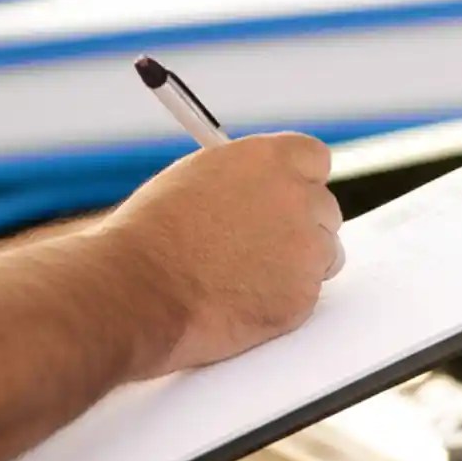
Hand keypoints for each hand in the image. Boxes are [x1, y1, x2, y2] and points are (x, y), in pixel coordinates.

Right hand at [96, 132, 342, 378]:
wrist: (136, 290)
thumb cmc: (150, 236)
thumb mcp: (196, 179)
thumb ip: (243, 180)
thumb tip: (262, 189)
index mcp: (269, 159)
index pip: (314, 159)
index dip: (300, 181)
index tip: (289, 196)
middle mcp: (296, 197)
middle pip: (324, 209)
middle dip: (301, 226)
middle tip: (267, 245)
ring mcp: (305, 248)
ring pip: (325, 254)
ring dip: (298, 265)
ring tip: (246, 277)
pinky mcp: (303, 295)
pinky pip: (308, 295)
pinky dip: (283, 301)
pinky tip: (242, 301)